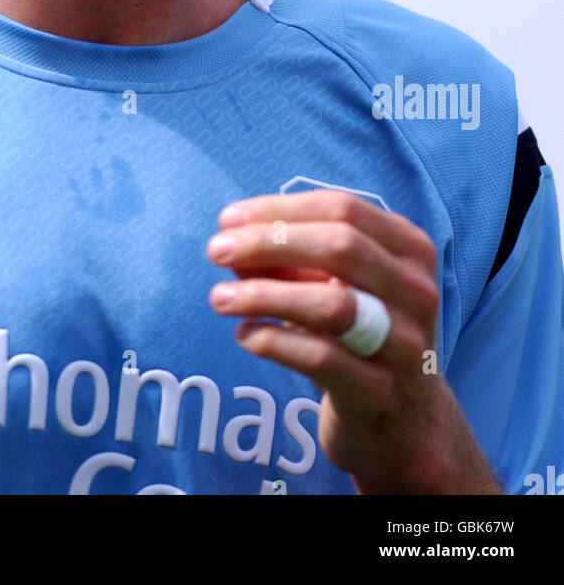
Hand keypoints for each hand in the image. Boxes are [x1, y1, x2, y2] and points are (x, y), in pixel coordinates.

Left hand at [206, 189, 502, 493]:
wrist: (404, 423)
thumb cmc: (359, 335)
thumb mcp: (333, 286)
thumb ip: (289, 260)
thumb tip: (231, 239)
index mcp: (410, 250)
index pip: (342, 208)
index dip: (280, 209)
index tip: (228, 220)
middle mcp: (417, 292)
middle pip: (340, 246)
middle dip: (268, 242)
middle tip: (216, 250)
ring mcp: (404, 344)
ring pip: (332, 304)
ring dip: (264, 294)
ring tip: (219, 298)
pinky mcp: (380, 391)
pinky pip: (320, 358)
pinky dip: (273, 341)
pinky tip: (245, 335)